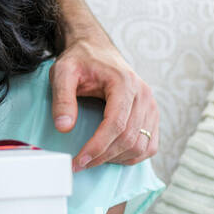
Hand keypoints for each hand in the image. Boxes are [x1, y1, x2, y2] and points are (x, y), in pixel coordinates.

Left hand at [50, 34, 158, 170]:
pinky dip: (133, 156)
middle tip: (79, 165)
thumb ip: (62, 98)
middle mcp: (143, 95)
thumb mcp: (63, 73)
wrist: (96, 49)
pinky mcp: (151, 114)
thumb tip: (64, 128)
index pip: (116, 124)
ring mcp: (151, 105)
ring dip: (117, 159)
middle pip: (129, 138)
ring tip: (92, 161)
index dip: (98, 147)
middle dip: (103, 157)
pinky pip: (149, 144)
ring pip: (141, 145)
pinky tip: (113, 156)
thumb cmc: (80, 60)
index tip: (79, 160)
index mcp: (124, 83)